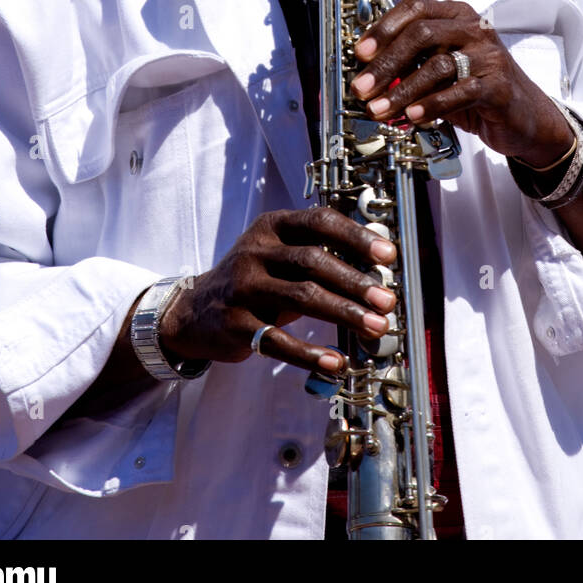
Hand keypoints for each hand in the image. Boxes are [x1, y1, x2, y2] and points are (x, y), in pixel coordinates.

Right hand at [158, 208, 395, 373]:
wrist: (195, 311)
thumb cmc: (254, 279)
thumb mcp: (279, 254)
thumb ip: (319, 254)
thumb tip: (377, 263)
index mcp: (272, 226)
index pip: (319, 221)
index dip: (355, 237)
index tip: (387, 255)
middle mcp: (255, 252)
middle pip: (313, 261)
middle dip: (356, 282)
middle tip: (387, 301)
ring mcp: (243, 288)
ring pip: (301, 297)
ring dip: (344, 313)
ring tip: (375, 327)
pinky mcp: (235, 326)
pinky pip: (277, 340)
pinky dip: (309, 352)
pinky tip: (336, 361)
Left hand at [349, 0, 574, 169]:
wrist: (524, 118)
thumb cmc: (477, 90)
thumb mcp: (440, 74)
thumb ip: (411, 68)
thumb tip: (369, 77)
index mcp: (456, 15)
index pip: (414, 8)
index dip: (383, 29)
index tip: (360, 54)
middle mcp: (474, 28)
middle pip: (421, 34)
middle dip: (385, 63)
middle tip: (362, 88)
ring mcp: (489, 55)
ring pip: (437, 65)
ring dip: (402, 91)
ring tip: (380, 110)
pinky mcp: (499, 85)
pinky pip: (459, 92)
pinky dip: (431, 105)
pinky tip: (412, 116)